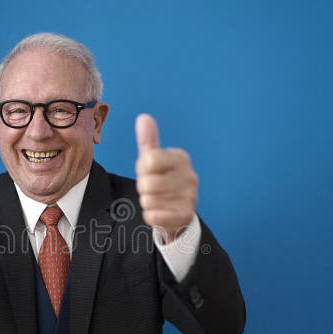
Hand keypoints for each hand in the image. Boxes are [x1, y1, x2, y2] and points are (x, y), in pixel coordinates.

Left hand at [135, 113, 197, 242]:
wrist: (177, 213)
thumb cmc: (162, 181)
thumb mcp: (153, 160)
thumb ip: (148, 140)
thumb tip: (143, 117)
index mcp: (181, 158)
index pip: (148, 160)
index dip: (143, 169)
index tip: (151, 172)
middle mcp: (189, 176)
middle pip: (146, 182)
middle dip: (143, 188)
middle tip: (153, 189)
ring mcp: (189, 197)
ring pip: (148, 200)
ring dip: (147, 202)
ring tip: (158, 200)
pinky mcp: (185, 216)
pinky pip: (154, 216)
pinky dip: (151, 216)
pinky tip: (159, 213)